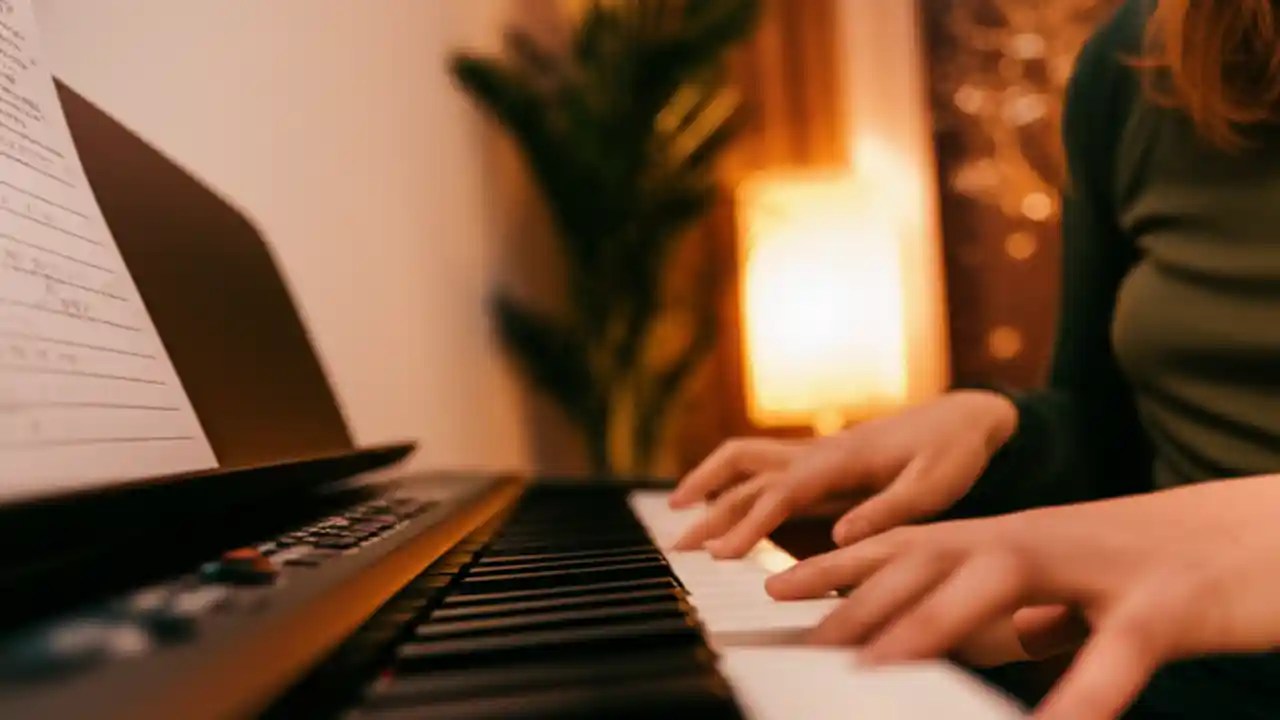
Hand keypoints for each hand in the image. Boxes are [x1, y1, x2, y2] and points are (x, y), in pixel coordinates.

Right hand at [669, 390, 1017, 557]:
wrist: (965, 417)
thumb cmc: (954, 453)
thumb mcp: (935, 486)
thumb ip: (888, 510)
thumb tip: (840, 535)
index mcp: (842, 460)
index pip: (781, 492)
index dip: (749, 523)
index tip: (722, 555)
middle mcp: (819, 451)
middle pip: (746, 471)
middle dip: (709, 505)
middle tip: (677, 544)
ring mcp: (815, 451)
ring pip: (745, 458)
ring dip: (708, 480)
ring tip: (675, 510)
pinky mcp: (820, 458)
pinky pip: (762, 464)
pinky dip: (730, 479)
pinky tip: (718, 500)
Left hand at [766, 475, 1279, 719]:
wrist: (1270, 534)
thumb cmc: (1171, 572)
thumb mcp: (1085, 593)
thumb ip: (1038, 614)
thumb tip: (995, 641)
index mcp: (1026, 540)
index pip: (918, 543)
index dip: (845, 564)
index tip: (778, 589)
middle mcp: (1050, 540)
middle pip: (938, 555)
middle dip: (862, 592)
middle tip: (799, 632)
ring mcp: (1106, 565)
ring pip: (1003, 578)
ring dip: (935, 623)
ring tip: (877, 669)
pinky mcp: (1170, 603)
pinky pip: (1119, 650)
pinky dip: (1082, 690)